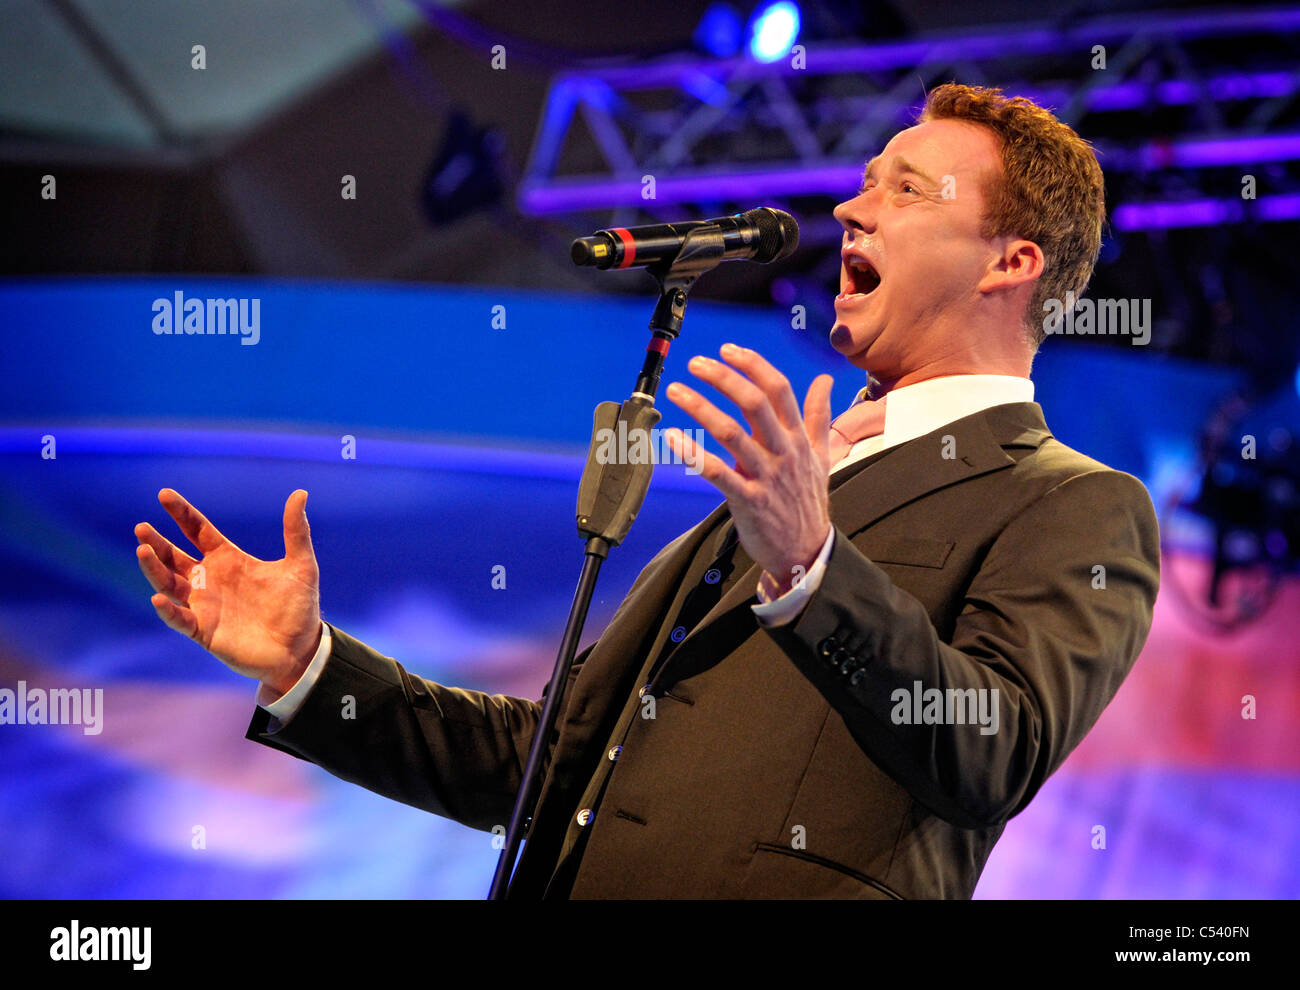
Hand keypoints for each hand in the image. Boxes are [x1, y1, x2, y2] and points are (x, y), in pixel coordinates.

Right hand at [134, 489, 321, 696]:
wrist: (300, 648)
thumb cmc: (298, 607)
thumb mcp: (301, 565)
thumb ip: (296, 531)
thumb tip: (301, 492)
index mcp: (229, 560)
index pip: (198, 530)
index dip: (181, 513)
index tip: (164, 494)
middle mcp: (211, 580)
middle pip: (174, 557)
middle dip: (157, 543)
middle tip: (142, 528)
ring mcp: (204, 606)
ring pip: (169, 584)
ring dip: (154, 569)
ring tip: (142, 551)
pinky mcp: (204, 631)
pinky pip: (179, 619)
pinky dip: (168, 610)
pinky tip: (158, 597)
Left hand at [663, 343, 833, 594]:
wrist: (806, 552)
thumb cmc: (808, 501)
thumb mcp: (822, 455)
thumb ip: (820, 415)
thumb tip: (826, 380)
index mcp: (799, 437)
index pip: (779, 389)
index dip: (753, 365)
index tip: (728, 350)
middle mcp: (783, 452)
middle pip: (754, 403)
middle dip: (724, 378)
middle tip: (696, 363)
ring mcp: (766, 476)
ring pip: (732, 433)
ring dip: (701, 408)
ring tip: (676, 391)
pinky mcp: (748, 500)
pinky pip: (717, 472)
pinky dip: (693, 453)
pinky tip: (672, 438)